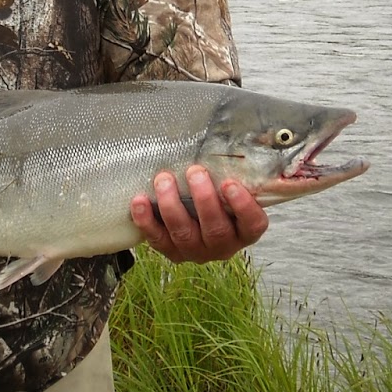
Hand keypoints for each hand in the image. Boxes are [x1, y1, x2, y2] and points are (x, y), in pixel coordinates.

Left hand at [130, 166, 268, 262]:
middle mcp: (223, 246)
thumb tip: (246, 140)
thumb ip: (239, 171)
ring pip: (184, 234)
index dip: (242, 206)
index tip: (229, 183)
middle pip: (216, 229)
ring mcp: (196, 251)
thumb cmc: (218, 194)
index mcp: (244, 230)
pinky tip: (139, 201)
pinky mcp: (171, 251)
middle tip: (195, 172)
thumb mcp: (234, 185)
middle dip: (203, 200)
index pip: (252, 224)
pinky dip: (146, 220)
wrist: (196, 217)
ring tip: (164, 180)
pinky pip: (157, 239)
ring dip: (172, 206)